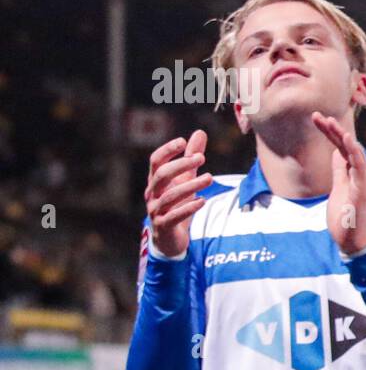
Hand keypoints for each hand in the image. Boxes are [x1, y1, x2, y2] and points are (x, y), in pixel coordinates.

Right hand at [145, 130, 209, 257]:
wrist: (170, 237)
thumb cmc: (176, 203)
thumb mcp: (185, 178)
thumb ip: (191, 157)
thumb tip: (200, 132)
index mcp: (155, 180)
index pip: (155, 161)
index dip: (167, 150)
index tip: (183, 141)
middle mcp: (152, 194)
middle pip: (161, 175)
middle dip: (181, 165)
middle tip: (202, 158)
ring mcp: (156, 210)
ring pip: (170, 196)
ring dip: (190, 186)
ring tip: (210, 178)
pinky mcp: (164, 226)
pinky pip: (174, 216)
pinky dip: (188, 208)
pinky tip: (202, 201)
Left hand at [313, 112, 365, 255]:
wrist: (352, 240)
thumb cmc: (345, 217)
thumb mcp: (338, 188)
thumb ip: (339, 170)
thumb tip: (336, 152)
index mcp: (356, 172)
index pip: (342, 147)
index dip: (330, 132)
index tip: (316, 119)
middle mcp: (363, 173)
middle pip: (347, 145)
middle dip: (332, 129)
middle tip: (316, 115)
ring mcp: (364, 180)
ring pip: (354, 151)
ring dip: (341, 135)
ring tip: (328, 121)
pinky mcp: (363, 188)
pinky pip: (359, 165)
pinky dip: (354, 151)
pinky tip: (346, 138)